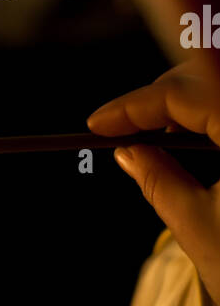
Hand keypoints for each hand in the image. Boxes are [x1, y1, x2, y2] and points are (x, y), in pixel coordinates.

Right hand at [87, 62, 219, 304]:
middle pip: (210, 75)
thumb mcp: (201, 230)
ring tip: (155, 133)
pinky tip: (197, 139)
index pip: (186, 91)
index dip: (135, 103)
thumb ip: (159, 180)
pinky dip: (215, 115)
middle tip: (121, 128)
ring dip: (191, 99)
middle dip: (162, 94)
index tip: (98, 124)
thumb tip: (128, 151)